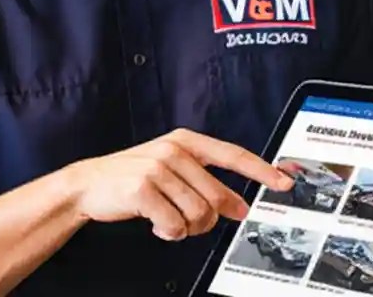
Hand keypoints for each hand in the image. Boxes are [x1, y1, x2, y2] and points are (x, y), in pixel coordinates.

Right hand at [70, 128, 293, 241]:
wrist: (88, 184)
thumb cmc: (131, 177)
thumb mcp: (169, 169)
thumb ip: (204, 180)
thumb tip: (240, 205)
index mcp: (184, 141)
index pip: (233, 155)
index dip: (262, 170)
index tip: (284, 182)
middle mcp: (173, 150)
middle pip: (217, 198)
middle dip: (208, 219)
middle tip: (189, 221)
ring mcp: (157, 168)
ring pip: (199, 215)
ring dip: (186, 228)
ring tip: (168, 219)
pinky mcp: (143, 189)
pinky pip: (175, 225)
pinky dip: (168, 232)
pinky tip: (155, 223)